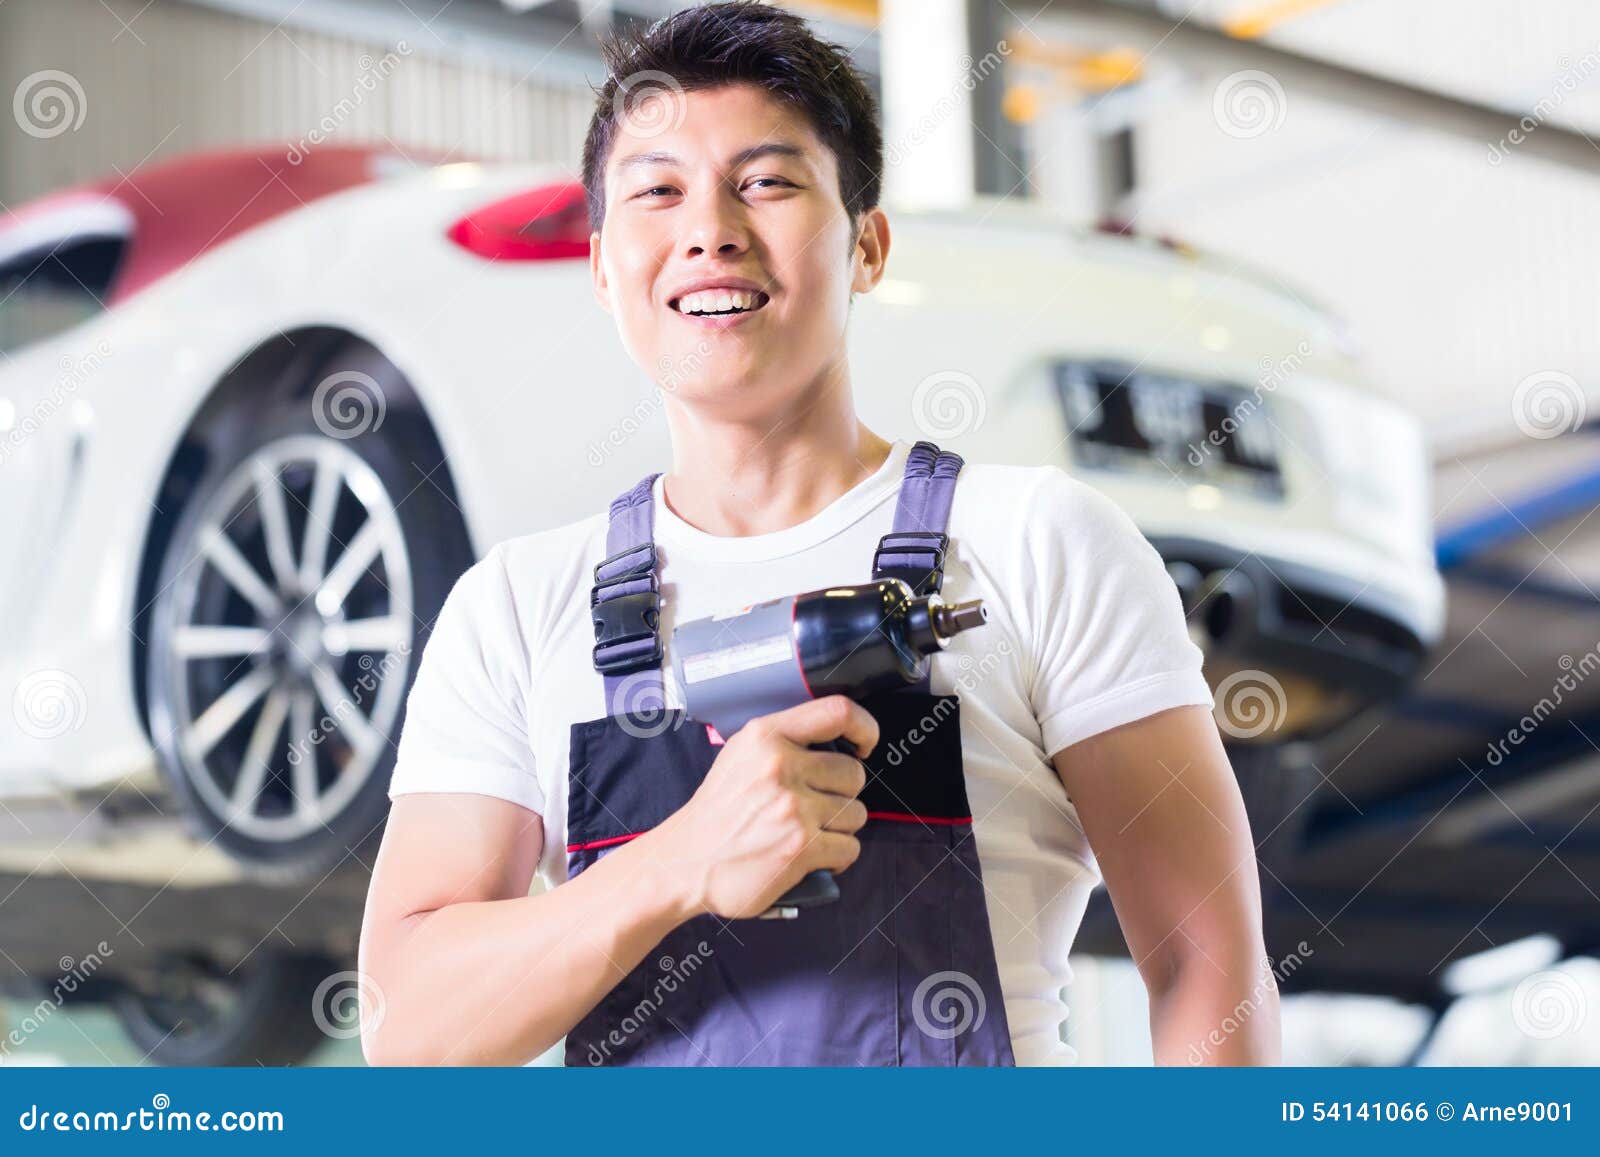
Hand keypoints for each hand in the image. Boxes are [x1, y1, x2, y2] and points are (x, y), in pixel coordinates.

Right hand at [647, 695, 877, 919]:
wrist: (686, 863)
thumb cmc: (718, 813)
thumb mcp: (739, 756)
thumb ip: (782, 742)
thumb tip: (835, 739)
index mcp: (765, 736)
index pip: (837, 712)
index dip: (864, 727)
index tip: (865, 744)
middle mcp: (780, 766)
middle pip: (854, 773)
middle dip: (842, 794)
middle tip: (817, 807)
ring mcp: (793, 807)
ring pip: (856, 813)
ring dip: (840, 827)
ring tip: (809, 833)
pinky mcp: (801, 847)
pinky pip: (849, 847)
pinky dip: (837, 857)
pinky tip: (813, 856)